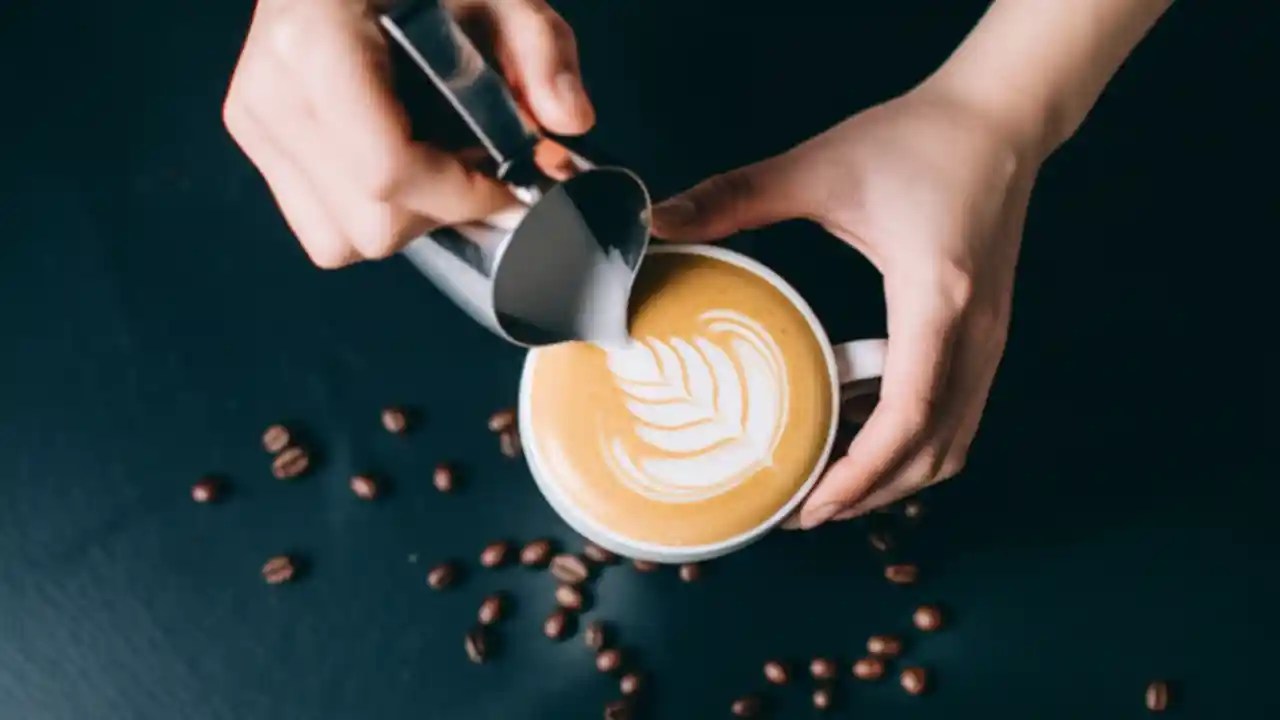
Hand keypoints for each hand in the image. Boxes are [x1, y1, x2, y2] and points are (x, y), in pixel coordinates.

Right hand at [223, 0, 593, 267]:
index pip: (389, 171)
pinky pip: (322, 225)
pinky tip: (400, 163)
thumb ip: (540, 48)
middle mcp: (271, 93)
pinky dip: (371, 212)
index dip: (464, 193)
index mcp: (316, 45)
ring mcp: (254, 122)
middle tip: (477, 165)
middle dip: (441, 209)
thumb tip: (570, 120)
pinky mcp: (254, 140)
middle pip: (371, 223)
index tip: (509, 181)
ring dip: (405, 219)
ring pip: (342, 240)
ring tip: (436, 162)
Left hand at [652, 79, 1042, 526]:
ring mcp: (992, 337)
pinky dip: (913, 440)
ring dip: (896, 475)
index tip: (809, 505)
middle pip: (936, 451)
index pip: (908, 416)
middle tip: (804, 509)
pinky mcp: (989, 332)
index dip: (860, 474)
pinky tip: (858, 428)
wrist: (1000, 116)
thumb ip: (735, 196)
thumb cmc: (918, 139)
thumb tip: (658, 220)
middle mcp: (978, 332)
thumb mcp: (820, 167)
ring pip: (954, 441)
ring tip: (830, 484)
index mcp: (938, 298)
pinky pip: (957, 411)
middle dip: (871, 493)